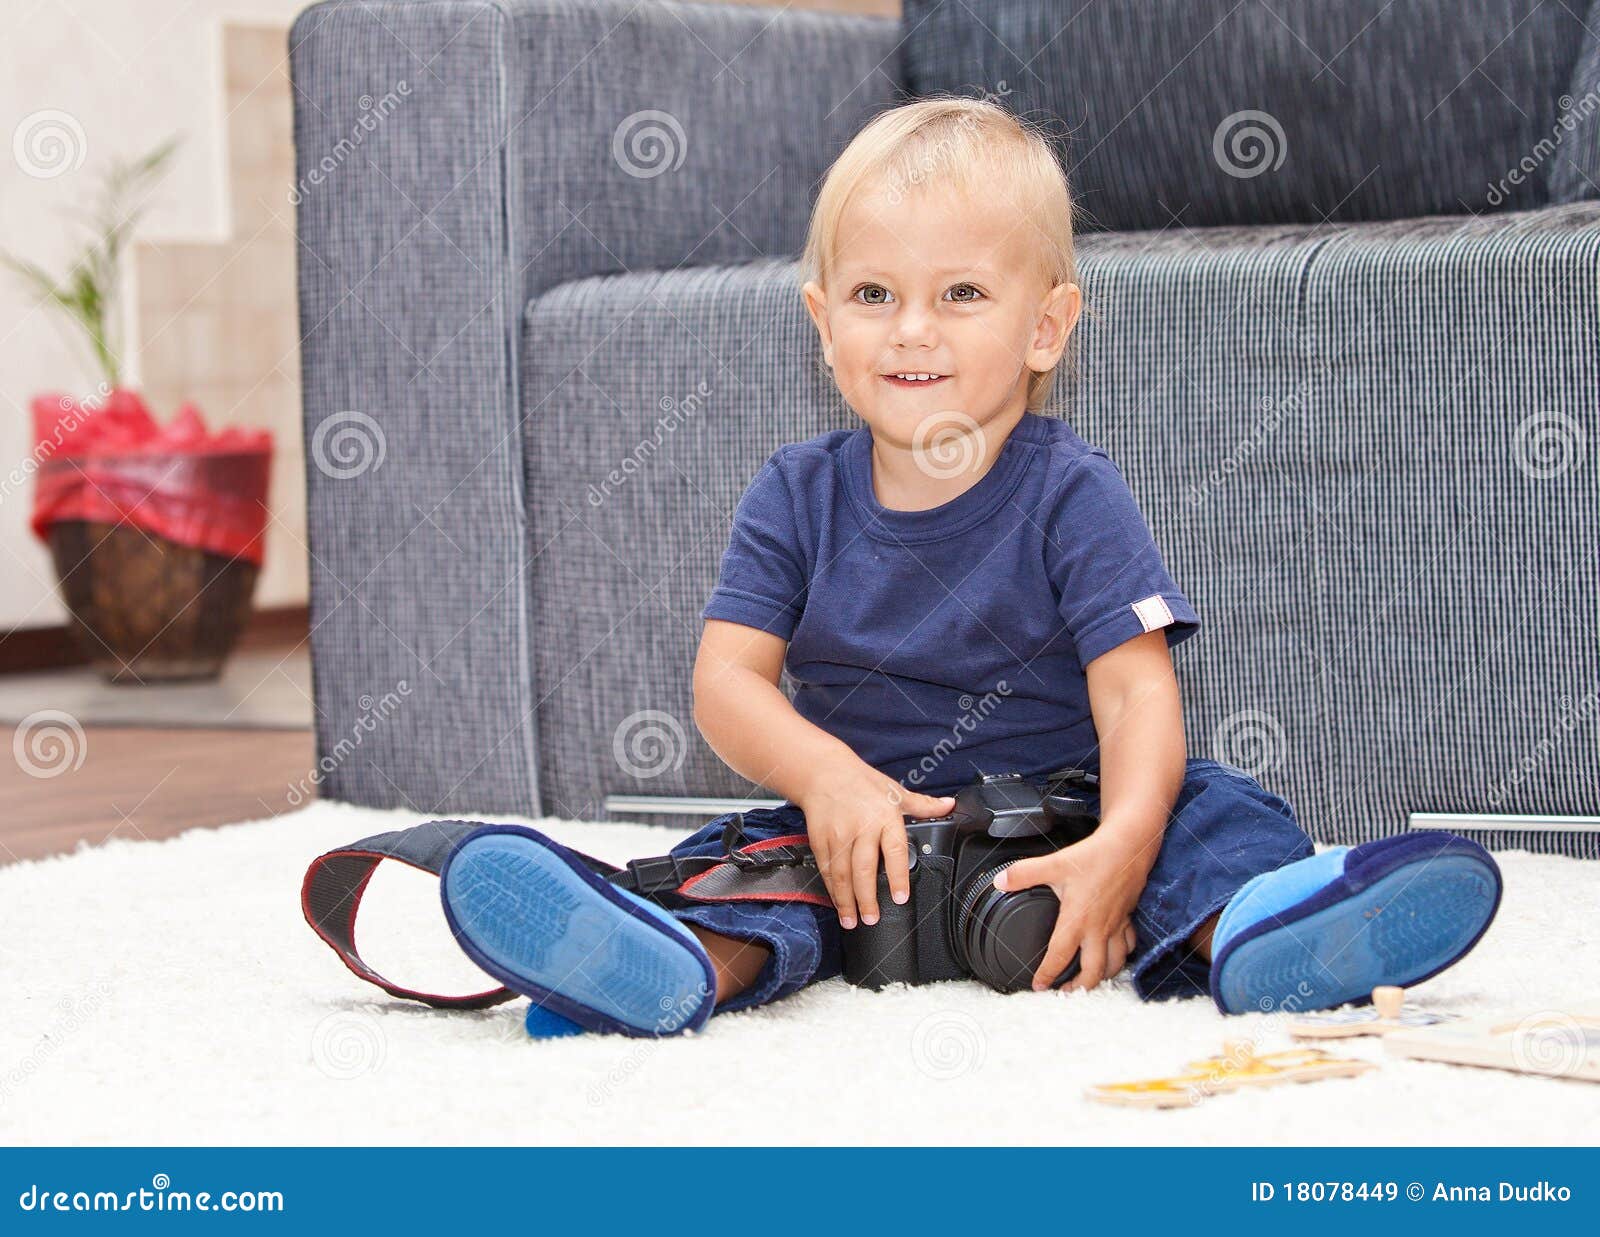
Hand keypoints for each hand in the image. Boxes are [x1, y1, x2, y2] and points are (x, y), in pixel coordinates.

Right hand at [797, 761, 954, 929]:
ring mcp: (838, 835)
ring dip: (847, 901)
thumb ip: (923, 804)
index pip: (894, 852)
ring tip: (852, 920)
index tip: (900, 897)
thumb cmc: (862, 782)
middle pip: (864, 869)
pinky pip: (827, 869)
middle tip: (872, 918)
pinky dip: (832, 889)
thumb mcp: (895, 791)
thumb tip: (949, 806)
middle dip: (867, 898)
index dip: (897, 877)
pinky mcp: (820, 840)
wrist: (823, 772)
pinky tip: (838, 902)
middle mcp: (861, 828)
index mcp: (884, 817)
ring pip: (842, 874)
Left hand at [994, 831, 1152, 991]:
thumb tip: (1000, 881)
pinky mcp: (1127, 917)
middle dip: (1080, 988)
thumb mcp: (1055, 864)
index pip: (1060, 956)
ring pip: (1114, 963)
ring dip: (1102, 976)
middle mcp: (1098, 929)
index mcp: (1078, 920)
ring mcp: (1116, 925)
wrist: (1129, 845)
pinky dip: (1121, 955)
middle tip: (1066, 993)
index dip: (1047, 975)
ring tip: (1090, 981)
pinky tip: (1113, 955)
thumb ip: (1024, 874)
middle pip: (1093, 972)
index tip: (1039, 986)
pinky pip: (1128, 945)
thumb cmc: (1094, 857)